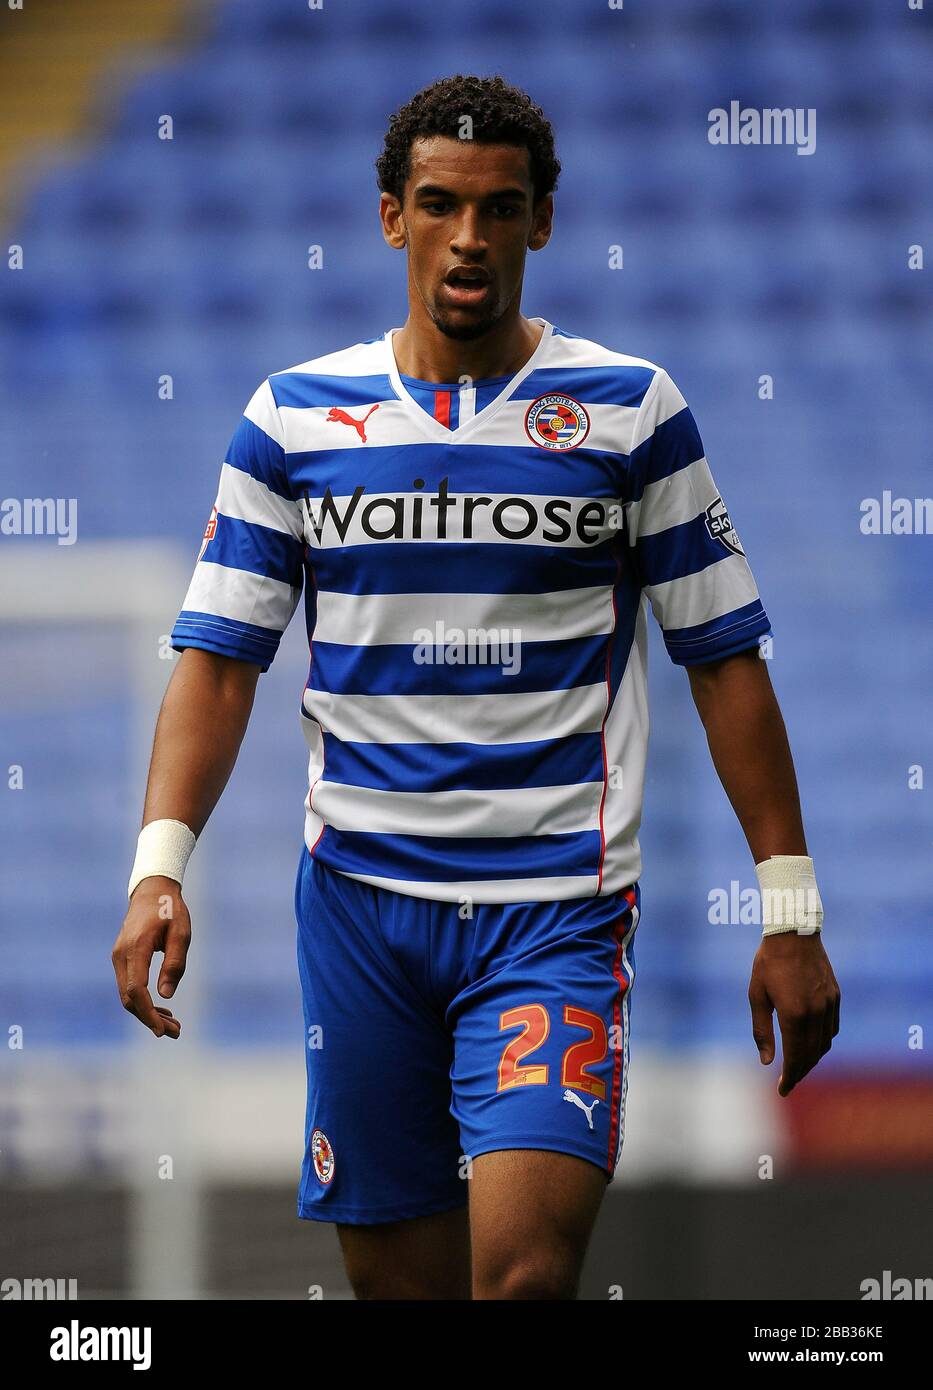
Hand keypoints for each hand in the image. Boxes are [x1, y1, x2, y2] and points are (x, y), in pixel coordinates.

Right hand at [111, 876, 190, 1038]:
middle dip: (150, 1019)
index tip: (161, 1030)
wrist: (152, 890)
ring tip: (172, 1026)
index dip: (147, 1013)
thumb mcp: (181, 933)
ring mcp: (118, 957)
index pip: (135, 990)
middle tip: (175, 1032)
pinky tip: (162, 1010)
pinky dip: (143, 1001)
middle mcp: (121, 955)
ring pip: (127, 995)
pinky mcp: (122, 958)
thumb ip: (174, 963)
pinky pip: (129, 986)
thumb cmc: (170, 910)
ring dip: (147, 1013)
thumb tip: (166, 995)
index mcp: (136, 948)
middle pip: (129, 998)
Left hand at [748, 933, 839, 1094]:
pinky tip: (812, 1044)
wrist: (794, 932)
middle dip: (800, 1073)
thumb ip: (761, 1030)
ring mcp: (828, 1005)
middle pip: (811, 1055)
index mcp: (794, 1014)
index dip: (789, 1076)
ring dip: (812, 1059)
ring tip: (798, 1067)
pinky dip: (822, 1042)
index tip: (782, 1090)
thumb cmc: (768, 963)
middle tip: (788, 1084)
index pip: (794, 1056)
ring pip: (824, 1043)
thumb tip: (766, 1061)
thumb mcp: (756, 995)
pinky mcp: (835, 997)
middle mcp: (816, 1013)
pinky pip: (832, 1028)